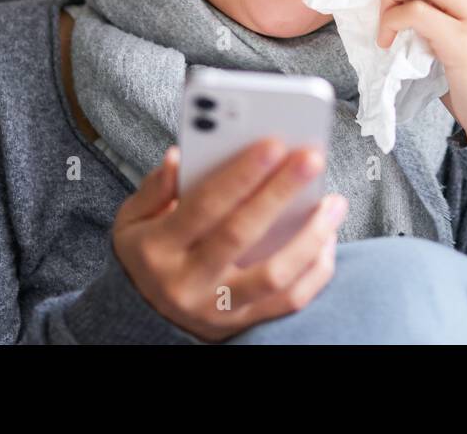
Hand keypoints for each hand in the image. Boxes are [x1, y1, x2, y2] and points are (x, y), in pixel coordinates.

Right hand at [111, 140, 348, 341]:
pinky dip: (316, 271)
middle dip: (281, 192)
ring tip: (334, 202)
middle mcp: (186, 282)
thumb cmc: (147, 252)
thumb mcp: (132, 219)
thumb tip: (181, 156)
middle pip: (241, 234)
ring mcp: (216, 307)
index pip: (204, 205)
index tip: (274, 143)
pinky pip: (289, 301)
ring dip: (310, 235)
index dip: (241, 174)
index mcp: (158, 248)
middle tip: (312, 158)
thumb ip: (154, 187)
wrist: (144, 315)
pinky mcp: (242, 324)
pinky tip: (328, 238)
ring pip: (274, 275)